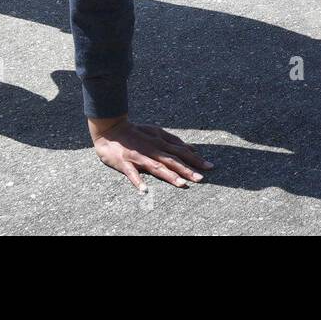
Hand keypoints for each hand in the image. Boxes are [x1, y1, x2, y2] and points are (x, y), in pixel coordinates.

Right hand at [89, 116, 211, 191]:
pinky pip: (132, 173)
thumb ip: (174, 141)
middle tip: (201, 179)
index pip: (181, 152)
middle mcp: (152, 149)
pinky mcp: (125, 162)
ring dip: (169, 175)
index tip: (209, 167)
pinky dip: (138, 181)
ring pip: (156, 167)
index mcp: (160, 142)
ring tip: (181, 184)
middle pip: (172, 160)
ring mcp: (139, 156)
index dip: (196, 159)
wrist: (111, 129)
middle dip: (187, 170)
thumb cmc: (136, 132)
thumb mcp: (157, 132)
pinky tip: (144, 190)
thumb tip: (193, 148)